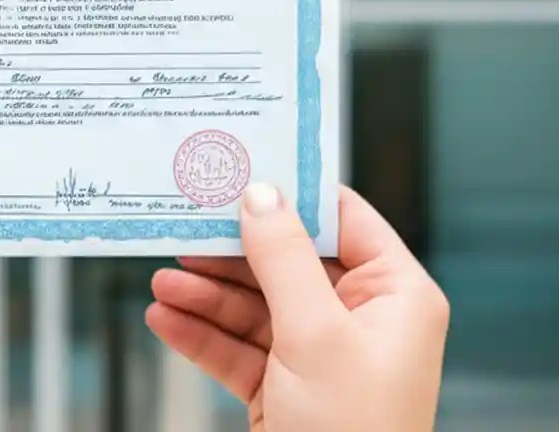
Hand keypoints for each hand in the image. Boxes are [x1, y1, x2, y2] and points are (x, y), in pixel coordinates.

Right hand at [147, 184, 448, 431]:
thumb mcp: (316, 334)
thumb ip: (283, 259)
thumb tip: (261, 196)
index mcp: (396, 297)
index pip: (342, 221)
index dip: (292, 194)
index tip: (243, 168)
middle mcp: (362, 321)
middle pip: (287, 262)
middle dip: (230, 252)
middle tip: (183, 227)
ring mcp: (322, 357)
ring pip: (255, 306)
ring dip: (206, 295)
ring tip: (161, 282)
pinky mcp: (288, 390)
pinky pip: (240, 349)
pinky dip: (202, 336)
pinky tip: (165, 320)